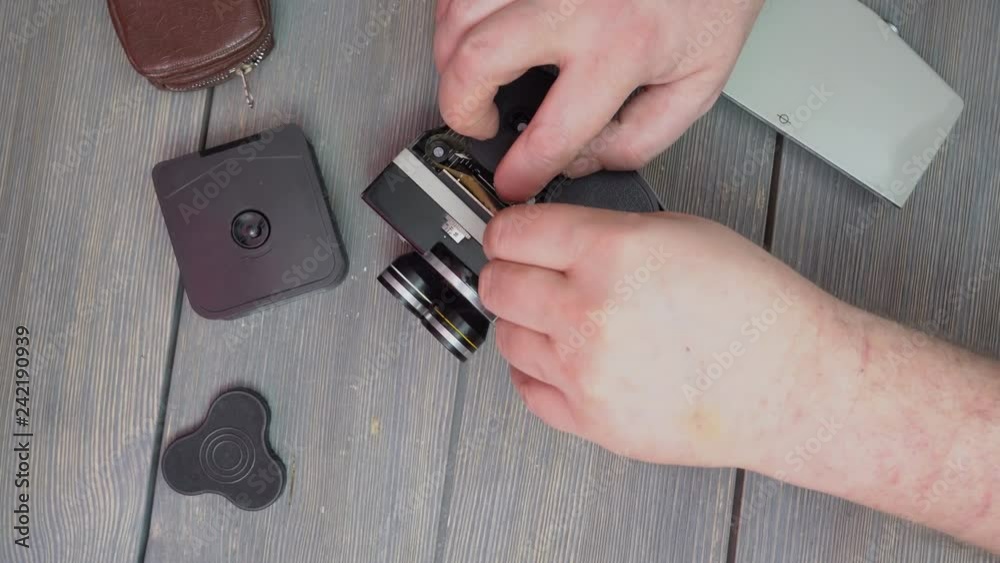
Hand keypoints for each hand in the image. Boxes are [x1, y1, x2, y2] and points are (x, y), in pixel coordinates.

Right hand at [435, 0, 764, 200]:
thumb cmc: (708, 2)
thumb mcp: (696, 86)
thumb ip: (638, 138)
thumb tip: (580, 162)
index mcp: (623, 47)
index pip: (554, 131)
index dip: (522, 171)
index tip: (512, 182)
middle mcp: (578, 2)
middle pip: (478, 59)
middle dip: (460, 107)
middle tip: (476, 123)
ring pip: (458, 13)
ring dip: (450, 55)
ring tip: (473, 76)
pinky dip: (457, 13)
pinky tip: (476, 30)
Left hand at [477, 204, 833, 467]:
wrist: (790, 382)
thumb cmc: (753, 309)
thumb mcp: (680, 232)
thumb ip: (605, 231)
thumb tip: (555, 236)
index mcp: (612, 252)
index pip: (513, 231)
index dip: (506, 228)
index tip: (507, 233)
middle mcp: (588, 311)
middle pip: (497, 284)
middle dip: (505, 271)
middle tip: (521, 271)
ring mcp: (584, 371)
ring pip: (507, 337)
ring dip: (521, 322)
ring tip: (554, 316)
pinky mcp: (590, 420)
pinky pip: (527, 390)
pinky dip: (534, 370)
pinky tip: (558, 357)